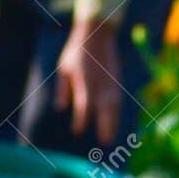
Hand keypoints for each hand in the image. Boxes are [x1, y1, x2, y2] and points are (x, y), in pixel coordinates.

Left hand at [56, 18, 121, 147]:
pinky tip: (114, 122)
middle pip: (105, 110)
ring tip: (110, 138)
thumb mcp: (64, 69)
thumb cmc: (76, 51)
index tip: (78, 131)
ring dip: (114, 123)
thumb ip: (64, 89)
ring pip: (114, 107)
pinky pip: (118, 100)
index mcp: (85, 82)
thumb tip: (61, 108)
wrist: (97, 33)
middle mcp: (100, 84)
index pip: (84, 106)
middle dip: (105, 127)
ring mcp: (111, 82)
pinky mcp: (116, 80)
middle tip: (104, 144)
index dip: (81, 120)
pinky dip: (116, 113)